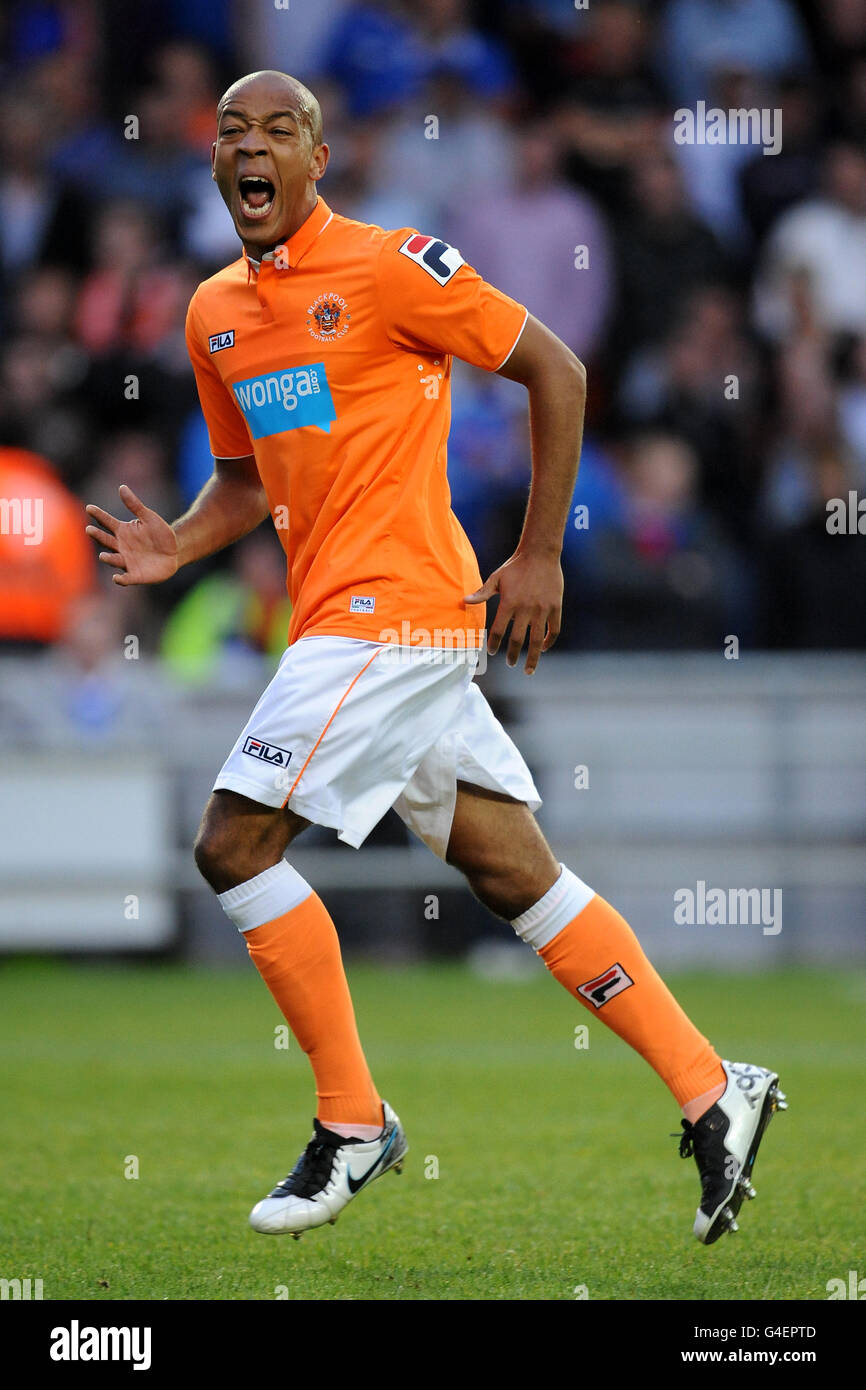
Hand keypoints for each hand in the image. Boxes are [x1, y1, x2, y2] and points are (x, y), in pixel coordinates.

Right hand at [85, 484, 178, 585]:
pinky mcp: (136, 575)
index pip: (107, 522)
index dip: (98, 515)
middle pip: (106, 541)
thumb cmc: (160, 533)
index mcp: (123, 531)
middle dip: (97, 536)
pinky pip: (126, 578)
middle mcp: (121, 546)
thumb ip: (135, 505)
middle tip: (89, 529)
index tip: (89, 508)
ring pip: (114, 559)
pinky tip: (117, 578)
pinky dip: (121, 579)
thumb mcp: (149, 517)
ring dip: (108, 558)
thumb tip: (122, 487)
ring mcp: (127, 561)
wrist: (175, 551)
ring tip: (103, 556)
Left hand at [465, 550, 562, 673]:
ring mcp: (542, 609)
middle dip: (513, 655)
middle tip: (510, 664)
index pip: (498, 630)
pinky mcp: (555, 607)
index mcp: (509, 603)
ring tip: (528, 670)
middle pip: (518, 640)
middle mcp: (526, 609)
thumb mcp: (496, 578)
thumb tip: (464, 601)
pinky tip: (544, 648)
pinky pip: (553, 630)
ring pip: (537, 640)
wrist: (540, 553)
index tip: (491, 651)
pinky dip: (549, 641)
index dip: (494, 643)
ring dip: (533, 657)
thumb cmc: (515, 566)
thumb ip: (482, 593)